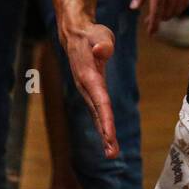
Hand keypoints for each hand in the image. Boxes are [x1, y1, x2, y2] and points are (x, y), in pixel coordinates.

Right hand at [61, 20, 119, 157]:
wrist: (75, 35)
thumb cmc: (91, 34)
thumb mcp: (100, 34)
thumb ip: (103, 43)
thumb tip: (101, 50)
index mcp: (89, 76)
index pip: (100, 100)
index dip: (105, 118)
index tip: (110, 135)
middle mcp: (86, 87)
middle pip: (97, 113)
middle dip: (105, 133)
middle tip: (112, 153)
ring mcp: (87, 90)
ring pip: (96, 114)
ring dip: (104, 133)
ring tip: (112, 152)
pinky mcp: (90, 90)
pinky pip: (97, 110)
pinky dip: (102, 124)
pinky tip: (107, 138)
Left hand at [131, 0, 188, 34]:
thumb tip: (134, 7)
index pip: (156, 11)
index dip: (153, 24)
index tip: (151, 32)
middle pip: (167, 12)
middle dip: (159, 19)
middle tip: (151, 21)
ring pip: (178, 9)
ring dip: (169, 14)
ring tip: (161, 15)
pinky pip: (186, 2)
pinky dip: (179, 7)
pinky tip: (172, 6)